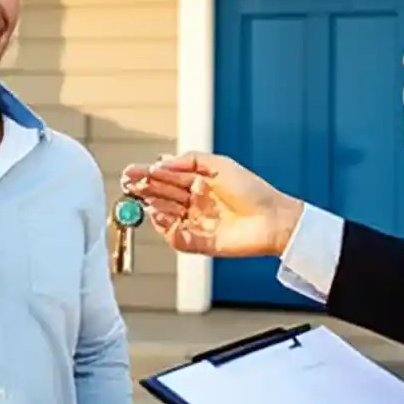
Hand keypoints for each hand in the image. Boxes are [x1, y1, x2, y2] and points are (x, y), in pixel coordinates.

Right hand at [120, 151, 302, 257]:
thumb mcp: (220, 164)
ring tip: (147, 199)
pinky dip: (167, 230)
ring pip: (166, 216)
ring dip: (154, 207)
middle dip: (144, 190)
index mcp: (198, 184)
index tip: (131, 172)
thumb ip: (190, 160)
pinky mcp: (201, 243)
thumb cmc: (252, 190)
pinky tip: (161, 218)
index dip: (147, 175)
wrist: (273, 218)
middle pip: (162, 196)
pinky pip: (177, 239)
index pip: (166, 178)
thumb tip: (162, 161)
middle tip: (130, 185)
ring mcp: (196, 223)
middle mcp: (194, 203)